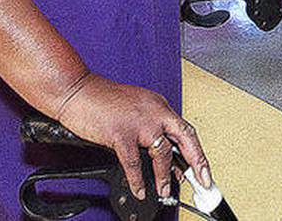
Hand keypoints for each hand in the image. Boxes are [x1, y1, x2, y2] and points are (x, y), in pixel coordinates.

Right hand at [56, 73, 210, 200]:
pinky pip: (134, 162)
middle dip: (197, 161)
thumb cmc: (103, 101)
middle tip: (203, 180)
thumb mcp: (137, 110)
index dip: (196, 151)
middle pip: (185, 137)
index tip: (202, 168)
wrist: (78, 90)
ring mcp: (139, 123)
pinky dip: (138, 179)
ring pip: (161, 153)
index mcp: (159, 106)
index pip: (185, 130)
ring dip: (165, 176)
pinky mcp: (120, 133)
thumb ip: (151, 130)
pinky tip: (139, 189)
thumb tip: (164, 156)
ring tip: (164, 191)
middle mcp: (154, 112)